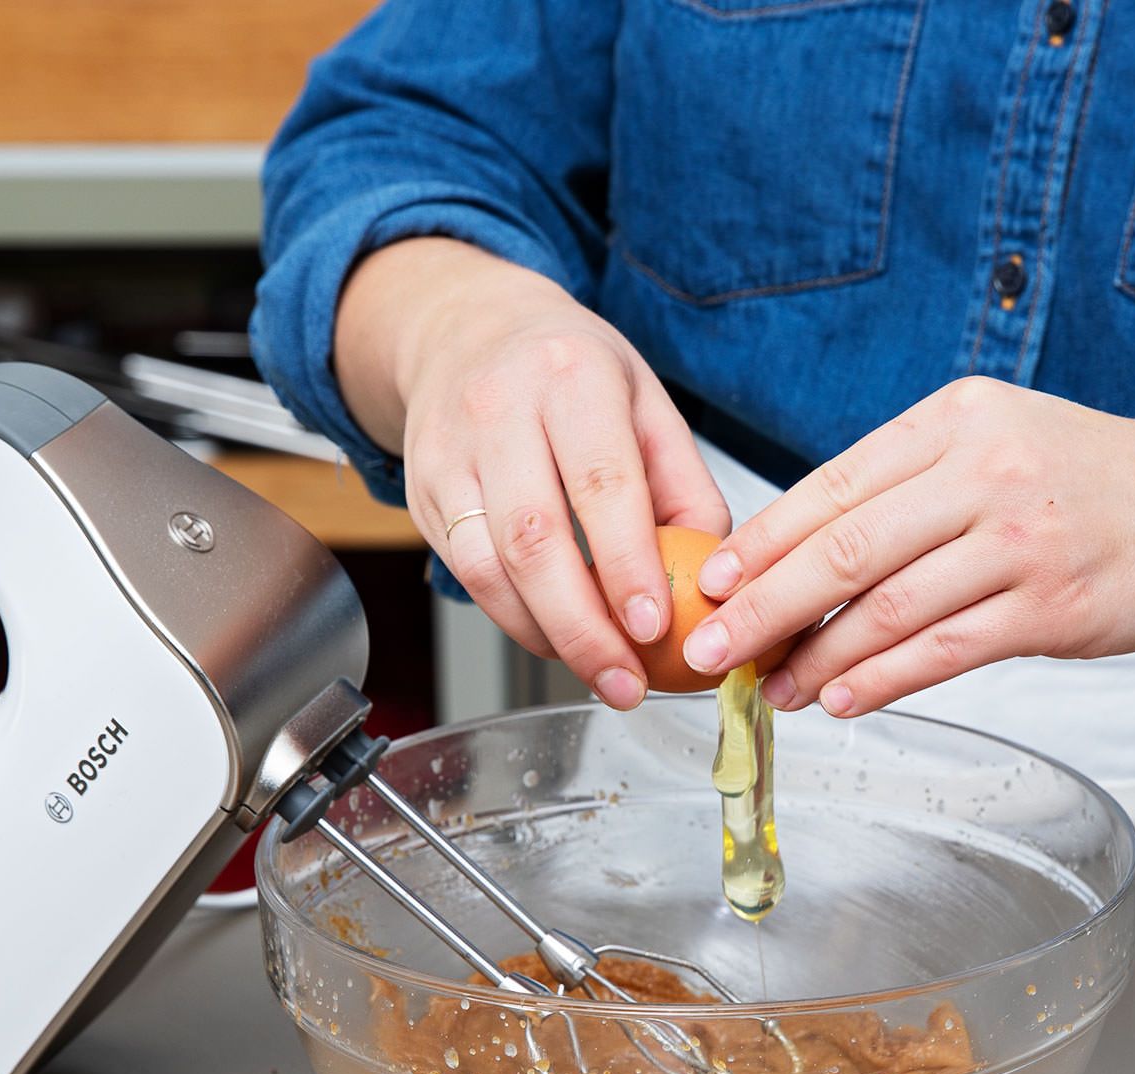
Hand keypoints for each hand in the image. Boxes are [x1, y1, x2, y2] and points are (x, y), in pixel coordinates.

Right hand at [336, 239, 729, 708]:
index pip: (600, 481)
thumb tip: (713, 576)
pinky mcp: (420, 492)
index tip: (654, 625)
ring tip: (599, 672)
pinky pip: (464, 574)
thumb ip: (684, 486)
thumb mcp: (644, 400)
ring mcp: (450, 453)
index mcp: (572, 377)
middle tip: (627, 681)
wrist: (465, 331)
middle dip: (584, 626)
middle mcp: (501, 409)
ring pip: (488, 567)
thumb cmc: (569, 371)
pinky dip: (512, 619)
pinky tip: (554, 640)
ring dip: (546, 636)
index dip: (626, 563)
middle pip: (536, 538)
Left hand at [680, 376, 1134, 715]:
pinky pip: (942, 652)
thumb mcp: (993, 440)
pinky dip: (879, 680)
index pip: (833, 486)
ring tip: (768, 687)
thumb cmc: (1084, 479)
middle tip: (709, 646)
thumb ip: (903, 485)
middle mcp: (988, 471)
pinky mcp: (1052, 608)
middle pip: (845, 550)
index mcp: (956, 419)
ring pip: (887, 609)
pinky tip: (839, 697)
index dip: (762, 542)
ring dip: (814, 658)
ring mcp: (1023, 542)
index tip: (712, 583)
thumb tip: (789, 555)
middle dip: (763, 607)